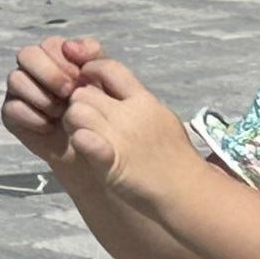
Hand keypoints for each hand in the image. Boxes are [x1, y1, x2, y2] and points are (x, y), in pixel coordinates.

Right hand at [1, 34, 106, 166]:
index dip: (63, 60)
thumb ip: (94, 56)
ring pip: (16, 79)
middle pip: (27, 55)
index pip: (50, 44)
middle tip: (69, 92)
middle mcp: (34, 70)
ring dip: (42, 96)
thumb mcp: (105, 80)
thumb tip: (70, 45)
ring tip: (62, 112)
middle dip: (49, 73)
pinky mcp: (12, 114)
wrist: (94, 147)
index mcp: (56, 56)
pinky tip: (50, 126)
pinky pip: (11, 108)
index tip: (80, 78)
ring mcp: (20, 91)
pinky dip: (33, 117)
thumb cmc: (100, 110)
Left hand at [61, 54, 197, 209]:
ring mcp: (119, 137)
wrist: (186, 189)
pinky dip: (79, 140)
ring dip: (73, 122)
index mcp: (144, 101)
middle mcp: (129, 115)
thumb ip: (141, 104)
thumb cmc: (177, 157)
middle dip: (78, 103)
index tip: (88, 81)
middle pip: (84, 92)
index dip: (92, 70)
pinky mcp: (109, 161)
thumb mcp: (164, 119)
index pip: (110, 69)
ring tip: (83, 134)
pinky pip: (81, 139)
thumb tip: (122, 92)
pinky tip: (85, 146)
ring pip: (76, 112)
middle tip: (84, 118)